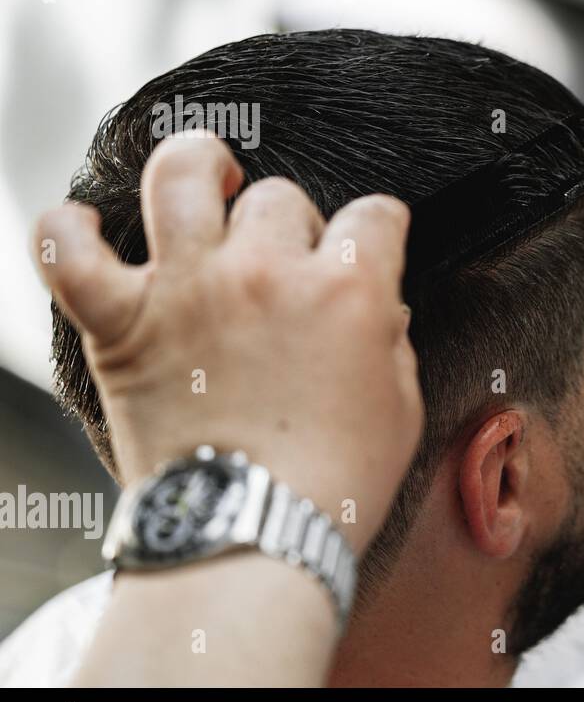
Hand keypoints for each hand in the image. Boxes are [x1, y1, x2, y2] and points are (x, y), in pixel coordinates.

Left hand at [32, 130, 423, 548]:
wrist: (251, 536)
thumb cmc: (332, 483)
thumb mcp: (400, 406)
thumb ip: (390, 340)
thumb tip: (374, 310)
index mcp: (346, 291)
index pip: (374, 215)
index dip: (377, 227)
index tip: (369, 242)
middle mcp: (265, 273)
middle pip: (280, 196)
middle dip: (291, 224)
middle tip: (285, 265)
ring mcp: (187, 290)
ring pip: (179, 177)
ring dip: (195, 165)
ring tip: (204, 177)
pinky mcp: (122, 324)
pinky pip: (67, 252)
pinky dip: (65, 230)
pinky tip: (84, 225)